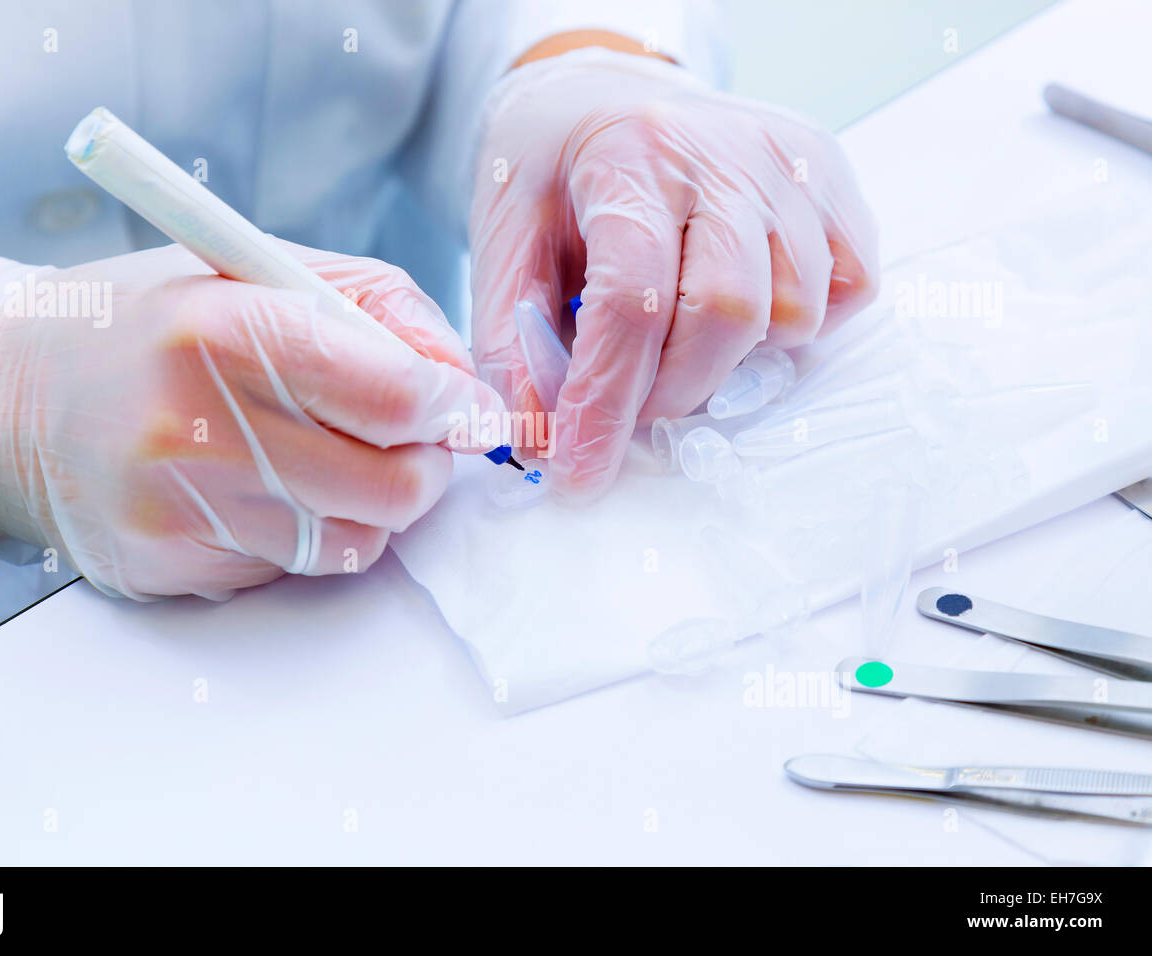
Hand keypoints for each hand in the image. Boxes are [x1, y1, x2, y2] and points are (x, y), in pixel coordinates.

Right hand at [0, 243, 504, 599]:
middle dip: (426, 465)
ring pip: (356, 541)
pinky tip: (272, 489)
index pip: (396, 397)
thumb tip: (461, 379)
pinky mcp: (172, 568)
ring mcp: (182, 510)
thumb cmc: (146, 325)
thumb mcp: (256, 270)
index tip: (456, 402)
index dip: (450, 404)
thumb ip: (376, 305)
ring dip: (372, 504)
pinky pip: (297, 568)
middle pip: (393, 488)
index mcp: (226, 332)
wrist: (5, 401)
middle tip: (411, 439)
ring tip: (333, 456)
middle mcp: (199, 428)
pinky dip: (313, 532)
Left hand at [469, 47, 879, 499]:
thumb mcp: (503, 245)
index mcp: (626, 158)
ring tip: (683, 335)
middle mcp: (719, 150)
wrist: (602, 94)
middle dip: (673, 392)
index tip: (578, 472)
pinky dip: (799, 324)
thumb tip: (537, 439)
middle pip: (727, 314)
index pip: (631, 302)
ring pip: (796, 311)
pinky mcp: (831, 175)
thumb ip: (510, 343)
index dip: (605, 403)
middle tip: (633, 399)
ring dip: (734, 358)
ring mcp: (789, 160)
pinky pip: (849, 288)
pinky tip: (741, 304)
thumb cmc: (550, 175)